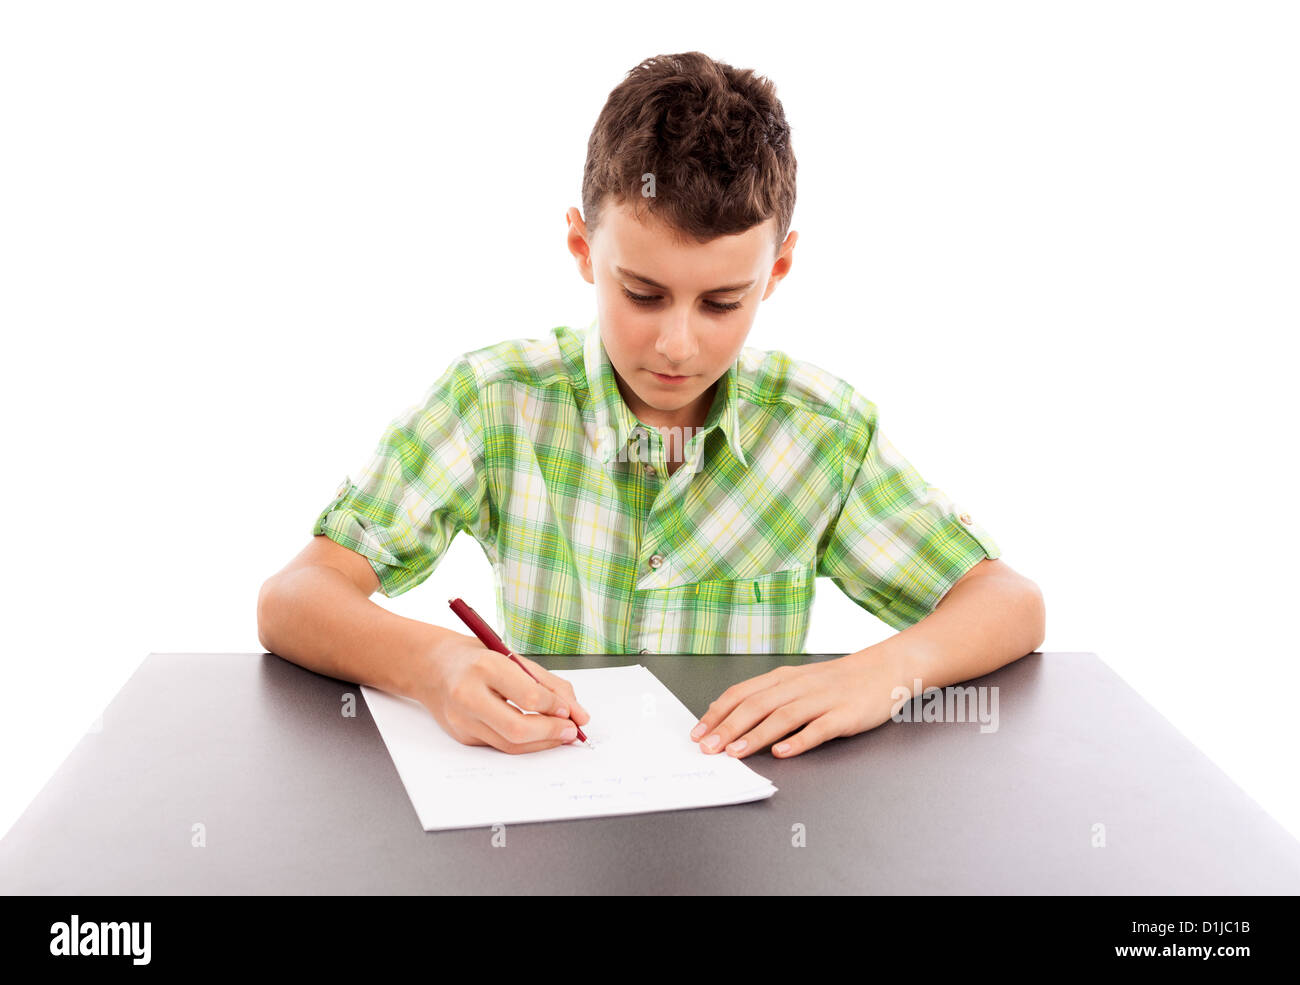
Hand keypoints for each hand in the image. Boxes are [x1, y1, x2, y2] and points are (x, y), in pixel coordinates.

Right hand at [420, 632, 590, 753]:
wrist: (431, 666)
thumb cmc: (476, 657)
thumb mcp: (513, 657)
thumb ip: (548, 684)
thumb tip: (578, 713)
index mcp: (485, 667)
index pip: (528, 696)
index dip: (555, 708)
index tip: (571, 711)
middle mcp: (468, 695)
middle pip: (518, 728)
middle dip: (551, 733)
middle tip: (570, 731)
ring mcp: (462, 720)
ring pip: (510, 744)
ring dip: (542, 743)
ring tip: (559, 734)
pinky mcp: (461, 736)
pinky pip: (500, 746)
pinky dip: (523, 743)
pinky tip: (537, 734)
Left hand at [688, 650, 903, 758]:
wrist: (883, 669)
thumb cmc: (835, 681)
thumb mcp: (796, 681)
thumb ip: (765, 696)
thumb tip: (725, 713)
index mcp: (782, 678)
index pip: (741, 693)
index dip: (716, 713)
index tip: (697, 733)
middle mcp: (798, 686)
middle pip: (756, 705)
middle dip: (728, 728)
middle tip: (708, 747)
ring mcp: (821, 700)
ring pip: (782, 717)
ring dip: (756, 735)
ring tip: (736, 752)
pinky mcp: (844, 716)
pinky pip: (818, 729)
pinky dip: (798, 741)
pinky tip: (782, 753)